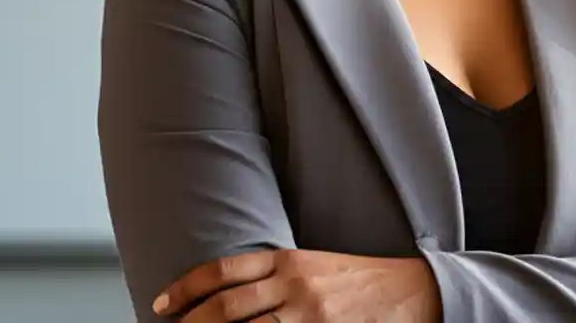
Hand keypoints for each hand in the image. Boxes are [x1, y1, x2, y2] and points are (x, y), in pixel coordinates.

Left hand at [151, 248, 440, 322]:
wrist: (414, 292)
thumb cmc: (360, 281)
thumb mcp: (315, 266)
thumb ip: (275, 276)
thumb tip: (227, 297)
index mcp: (290, 259)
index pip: (224, 270)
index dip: (187, 288)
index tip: (161, 305)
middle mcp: (295, 284)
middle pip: (227, 305)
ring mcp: (309, 314)